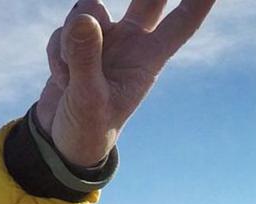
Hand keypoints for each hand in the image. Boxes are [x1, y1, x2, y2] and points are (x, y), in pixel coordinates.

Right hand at [36, 0, 214, 166]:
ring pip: (89, 9)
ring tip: (71, 77)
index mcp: (150, 59)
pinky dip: (57, 54)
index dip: (199, 1)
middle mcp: (132, 42)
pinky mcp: (77, 38)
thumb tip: (85, 17)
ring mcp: (105, 38)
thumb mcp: (87, 97)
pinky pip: (62, 30)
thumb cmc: (89, 126)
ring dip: (71, 39)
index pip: (182, 22)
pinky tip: (62, 78)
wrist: (63, 138)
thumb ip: (84, 58)